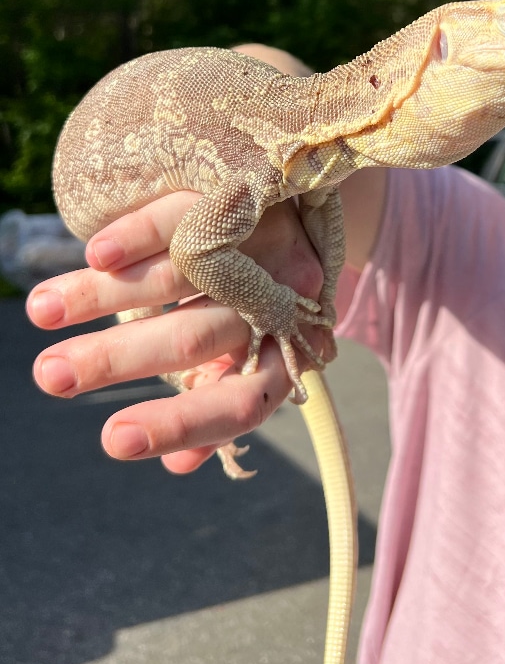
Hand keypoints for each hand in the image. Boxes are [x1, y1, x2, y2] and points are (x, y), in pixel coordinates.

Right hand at [26, 191, 326, 474]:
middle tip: (51, 376)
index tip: (111, 440)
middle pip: (195, 338)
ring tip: (41, 313)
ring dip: (104, 296)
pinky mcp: (243, 196)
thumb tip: (179, 467)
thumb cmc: (261, 303)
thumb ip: (218, 401)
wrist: (306, 211)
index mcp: (288, 353)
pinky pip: (188, 216)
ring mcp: (264, 244)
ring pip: (180, 277)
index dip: (179, 424)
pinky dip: (140, 236)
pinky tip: (96, 254)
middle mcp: (281, 301)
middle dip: (117, 360)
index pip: (241, 403)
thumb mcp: (252, 356)